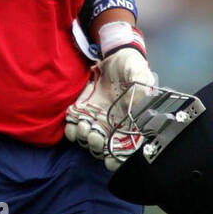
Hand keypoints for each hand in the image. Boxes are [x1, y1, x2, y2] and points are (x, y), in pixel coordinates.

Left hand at [65, 51, 156, 170]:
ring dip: (84, 136)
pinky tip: (75, 120)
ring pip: (86, 140)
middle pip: (103, 148)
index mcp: (130, 122)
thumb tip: (136, 108)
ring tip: (86, 123)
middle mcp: (113, 125)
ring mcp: (96, 119)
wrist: (115, 55)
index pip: (126, 149)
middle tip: (96, 132)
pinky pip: (73, 129)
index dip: (118, 159)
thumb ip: (140, 91)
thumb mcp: (140, 75)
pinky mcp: (82, 111)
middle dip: (97, 145)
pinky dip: (71, 129)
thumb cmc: (132, 66)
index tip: (111, 158)